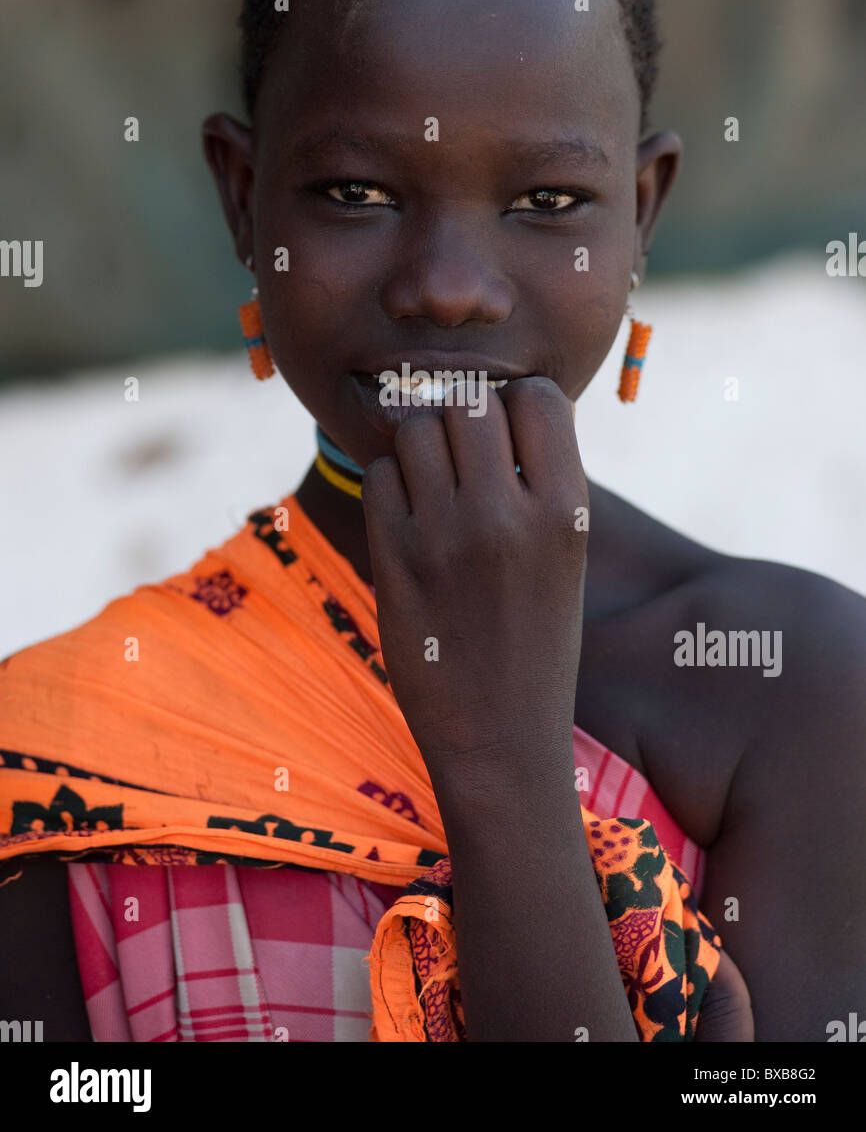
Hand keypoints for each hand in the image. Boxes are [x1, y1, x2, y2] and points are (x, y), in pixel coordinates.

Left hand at [361, 377, 588, 792]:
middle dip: (462, 419)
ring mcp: (447, 535)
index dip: (518, 404)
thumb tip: (494, 405)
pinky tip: (408, 518)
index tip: (508, 436)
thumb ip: (539, 481)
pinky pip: (382, 473)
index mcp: (567, 512)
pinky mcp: (395, 558)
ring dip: (420, 446)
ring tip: (433, 488)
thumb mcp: (566, 556)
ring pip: (418, 428)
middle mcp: (509, 515)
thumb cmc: (537, 639)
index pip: (540, 396)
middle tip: (461, 459)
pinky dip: (391, 483)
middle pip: (470, 402)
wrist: (501, 737)